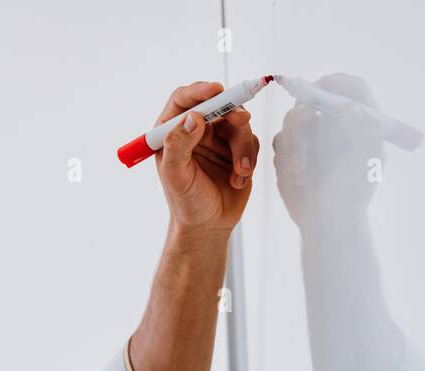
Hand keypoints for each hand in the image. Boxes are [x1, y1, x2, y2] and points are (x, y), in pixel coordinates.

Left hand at [154, 81, 259, 233]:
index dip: (199, 91)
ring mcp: (218, 139)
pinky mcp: (237, 150)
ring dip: (242, 147)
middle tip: (240, 120)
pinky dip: (249, 159)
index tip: (215, 90)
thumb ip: (179, 146)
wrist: (209, 227)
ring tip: (239, 172)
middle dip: (231, 112)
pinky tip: (239, 180)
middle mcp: (196, 131)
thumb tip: (194, 117)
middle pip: (217, 104)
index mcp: (172, 132)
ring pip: (239, 123)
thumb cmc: (186, 203)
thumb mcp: (177, 176)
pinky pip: (251, 141)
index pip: (184, 100)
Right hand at [272, 74, 383, 229]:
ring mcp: (309, 132)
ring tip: (301, 170)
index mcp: (358, 118)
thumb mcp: (367, 163)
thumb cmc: (354, 191)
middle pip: (317, 93)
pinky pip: (280, 139)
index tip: (328, 87)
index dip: (340, 83)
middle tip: (307, 115)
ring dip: (296, 141)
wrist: (328, 220)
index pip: (352, 88)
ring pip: (294, 117)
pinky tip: (297, 177)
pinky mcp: (289, 147)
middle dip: (309, 104)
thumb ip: (363, 133)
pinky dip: (287, 157)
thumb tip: (351, 109)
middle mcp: (332, 119)